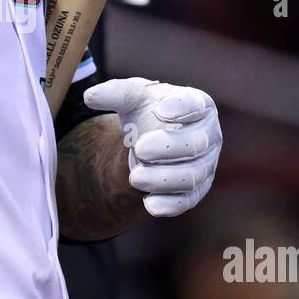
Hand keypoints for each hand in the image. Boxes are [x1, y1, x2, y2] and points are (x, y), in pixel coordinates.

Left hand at [83, 76, 220, 216]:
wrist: (150, 138)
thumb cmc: (148, 111)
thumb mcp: (133, 97)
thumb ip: (115, 93)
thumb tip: (90, 96)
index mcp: (199, 105)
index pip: (196, 105)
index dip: (182, 108)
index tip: (160, 111)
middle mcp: (208, 136)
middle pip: (197, 144)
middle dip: (169, 147)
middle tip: (140, 148)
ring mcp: (205, 165)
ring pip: (192, 176)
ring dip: (164, 179)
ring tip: (135, 178)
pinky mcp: (196, 190)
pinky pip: (187, 200)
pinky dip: (169, 204)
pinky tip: (148, 204)